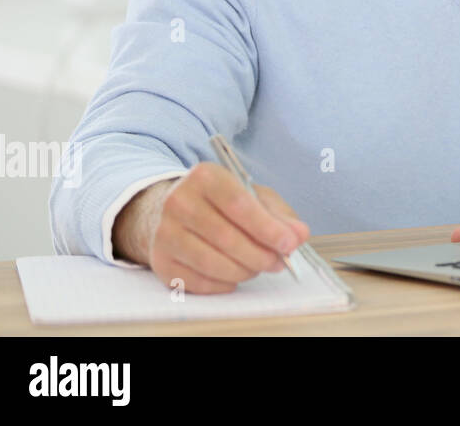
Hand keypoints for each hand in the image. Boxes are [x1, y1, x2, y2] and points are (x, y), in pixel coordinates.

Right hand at [114, 162, 309, 293]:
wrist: (177, 211)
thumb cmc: (223, 203)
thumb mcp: (254, 197)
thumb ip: (280, 215)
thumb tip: (299, 235)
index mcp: (205, 177)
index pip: (239, 204)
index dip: (267, 228)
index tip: (290, 244)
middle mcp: (178, 201)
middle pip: (226, 237)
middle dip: (260, 255)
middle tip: (279, 262)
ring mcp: (165, 232)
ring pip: (211, 262)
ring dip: (244, 271)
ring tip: (258, 267)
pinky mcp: (160, 261)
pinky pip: (197, 282)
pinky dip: (223, 284)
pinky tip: (234, 276)